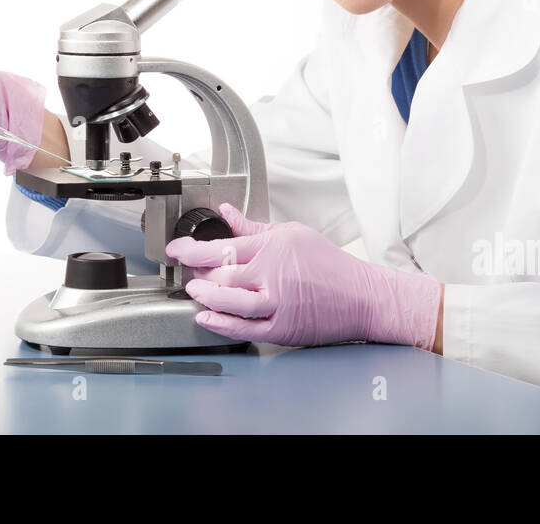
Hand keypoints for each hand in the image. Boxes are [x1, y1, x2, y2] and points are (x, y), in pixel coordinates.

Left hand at [166, 203, 442, 349]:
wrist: (362, 296)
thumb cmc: (330, 264)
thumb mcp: (292, 233)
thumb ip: (254, 226)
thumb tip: (226, 212)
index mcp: (272, 247)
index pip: (222, 246)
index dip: (191, 249)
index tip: (177, 249)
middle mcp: (272, 275)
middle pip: (220, 275)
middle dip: (196, 274)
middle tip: (188, 272)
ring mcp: (277, 304)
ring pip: (229, 302)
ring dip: (205, 297)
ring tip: (196, 291)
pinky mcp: (281, 328)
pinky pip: (244, 328)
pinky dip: (221, 324)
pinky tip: (207, 318)